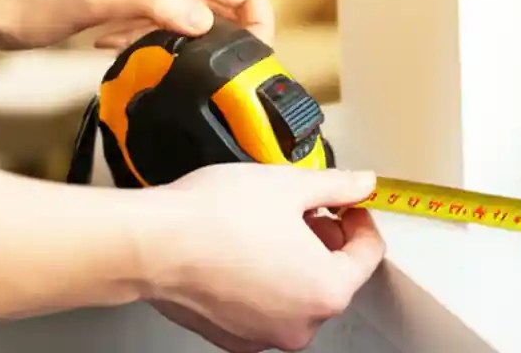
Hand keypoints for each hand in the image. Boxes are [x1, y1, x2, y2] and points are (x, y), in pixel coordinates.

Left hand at [0, 0, 273, 49]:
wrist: (12, 13)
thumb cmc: (54, 6)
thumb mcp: (104, 2)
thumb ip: (155, 4)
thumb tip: (204, 22)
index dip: (260, 25)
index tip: (249, 61)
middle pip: (232, 9)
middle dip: (235, 42)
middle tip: (221, 77)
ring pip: (207, 24)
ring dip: (203, 50)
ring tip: (181, 70)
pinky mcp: (141, 15)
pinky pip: (178, 34)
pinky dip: (172, 50)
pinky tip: (142, 59)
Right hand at [133, 165, 384, 352]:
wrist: (151, 243)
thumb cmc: (215, 217)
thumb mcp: (290, 185)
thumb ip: (337, 186)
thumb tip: (361, 184)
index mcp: (326, 289)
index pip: (369, 254)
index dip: (361, 220)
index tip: (348, 203)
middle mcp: (300, 323)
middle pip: (334, 277)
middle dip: (326, 240)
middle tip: (305, 209)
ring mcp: (264, 335)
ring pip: (298, 293)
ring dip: (295, 260)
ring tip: (269, 225)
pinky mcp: (233, 337)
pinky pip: (265, 307)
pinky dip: (264, 282)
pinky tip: (245, 250)